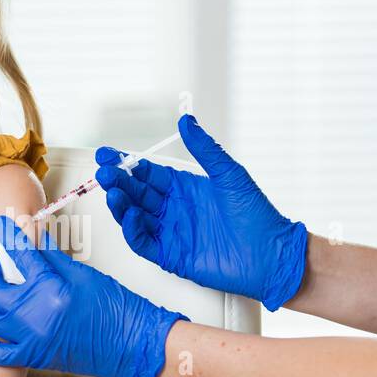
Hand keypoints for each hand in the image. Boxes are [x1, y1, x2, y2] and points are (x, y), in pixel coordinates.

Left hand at [0, 215, 188, 376]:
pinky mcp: (33, 357)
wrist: (133, 346)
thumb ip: (50, 257)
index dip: (8, 235)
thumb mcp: (83, 274)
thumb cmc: (117, 309)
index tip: (1, 224)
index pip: (20, 255)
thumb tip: (29, 238)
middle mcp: (36, 316)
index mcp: (52, 290)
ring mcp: (32, 339)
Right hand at [95, 114, 307, 309]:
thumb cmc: (256, 215)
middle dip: (118, 182)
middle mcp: (174, 209)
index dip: (126, 163)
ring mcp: (171, 232)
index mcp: (184, 187)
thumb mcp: (230, 174)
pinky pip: (143, 242)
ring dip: (121, 205)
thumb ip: (205, 149)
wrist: (270, 254)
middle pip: (136, 193)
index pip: (147, 173)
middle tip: (105, 172)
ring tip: (114, 192)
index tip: (109, 154)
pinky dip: (133, 230)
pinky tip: (132, 216)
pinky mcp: (171, 255)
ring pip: (134, 217)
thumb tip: (187, 120)